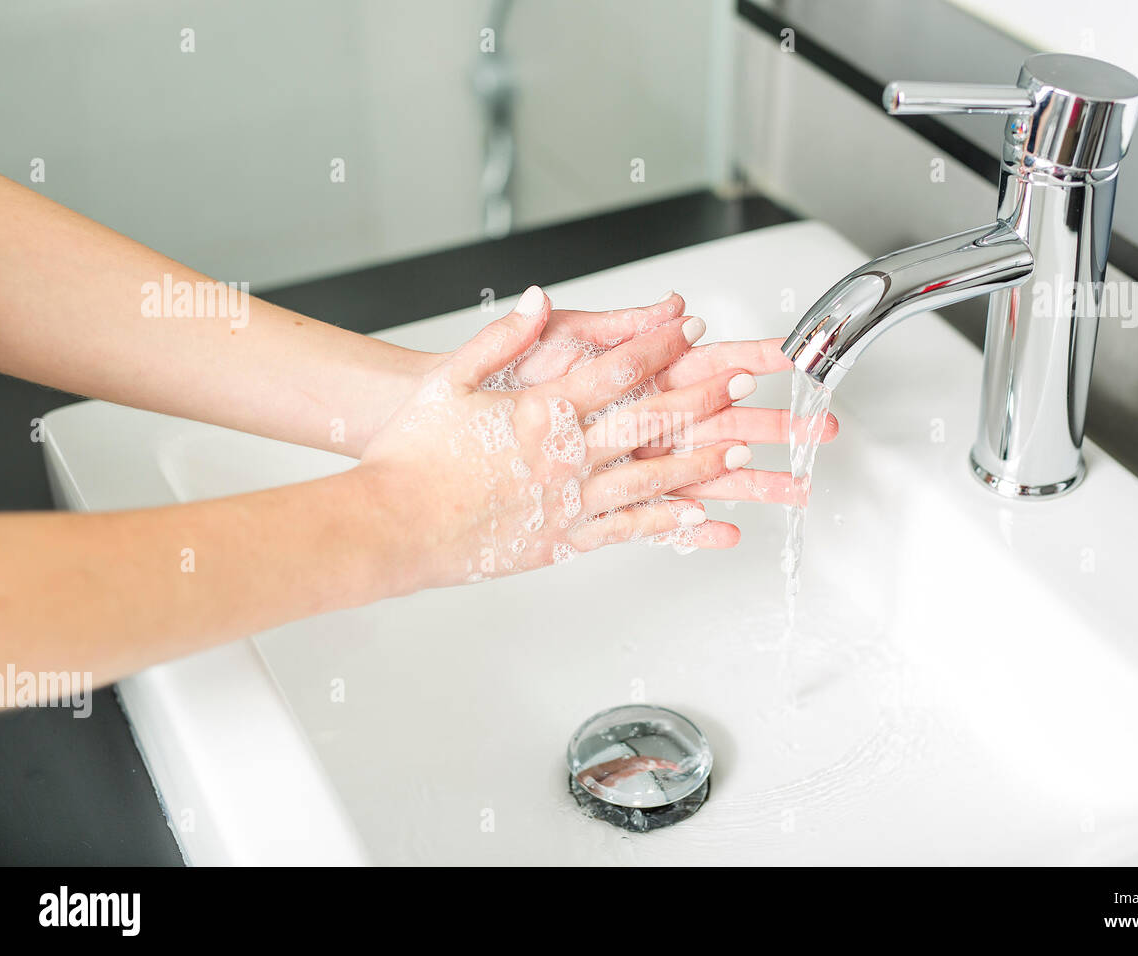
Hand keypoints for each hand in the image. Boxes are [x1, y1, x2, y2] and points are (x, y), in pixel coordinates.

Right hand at [359, 286, 756, 592]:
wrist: (393, 524)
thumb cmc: (413, 456)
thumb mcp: (451, 381)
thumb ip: (500, 337)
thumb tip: (535, 299)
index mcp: (542, 411)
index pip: (616, 370)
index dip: (659, 345)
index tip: (690, 330)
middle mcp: (566, 455)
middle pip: (649, 421)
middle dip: (703, 398)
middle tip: (744, 382)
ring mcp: (568, 500)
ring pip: (650, 477)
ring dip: (699, 461)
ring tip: (738, 450)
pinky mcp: (561, 539)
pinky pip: (625, 531)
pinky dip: (665, 523)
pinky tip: (696, 517)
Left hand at [463, 290, 840, 503]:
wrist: (442, 420)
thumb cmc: (500, 374)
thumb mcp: (562, 336)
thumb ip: (618, 325)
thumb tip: (671, 306)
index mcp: (634, 371)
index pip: (705, 363)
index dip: (752, 362)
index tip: (794, 360)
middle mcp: (638, 414)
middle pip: (720, 421)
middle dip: (773, 426)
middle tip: (819, 430)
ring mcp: (625, 456)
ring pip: (700, 471)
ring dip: (750, 481)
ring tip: (795, 491)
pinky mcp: (600, 494)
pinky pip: (653, 514)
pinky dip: (688, 524)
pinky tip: (721, 531)